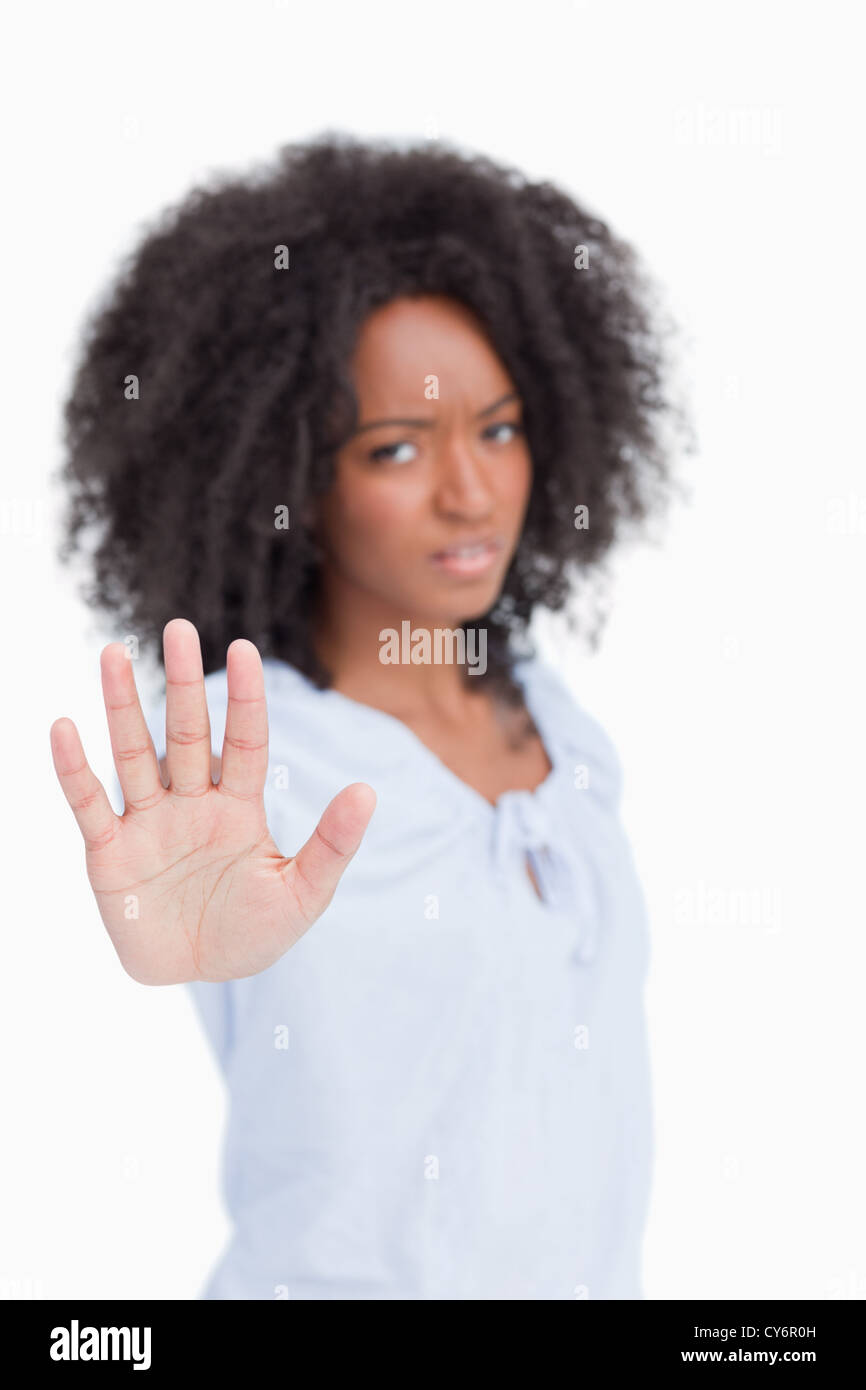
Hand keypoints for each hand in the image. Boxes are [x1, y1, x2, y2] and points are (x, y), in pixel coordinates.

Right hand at [49, 618, 375, 983]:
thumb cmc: (253, 932)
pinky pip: (89, 804)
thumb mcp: (303, 893)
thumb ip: (332, 844)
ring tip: (112, 653)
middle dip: (181, 683)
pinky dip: (75, 769)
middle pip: (187, 733)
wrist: (198, 976)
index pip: (244, 741)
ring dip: (121, 707)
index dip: (244, 698)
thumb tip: (367, 790)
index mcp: (239, 806)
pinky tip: (64, 728)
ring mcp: (148, 823)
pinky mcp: (110, 854)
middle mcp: (191, 803)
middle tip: (179, 628)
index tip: (244, 649)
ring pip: (134, 755)